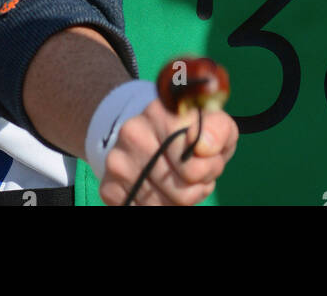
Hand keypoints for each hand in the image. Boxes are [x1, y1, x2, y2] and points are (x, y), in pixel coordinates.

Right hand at [99, 97, 237, 206]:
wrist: (151, 137)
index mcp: (160, 112)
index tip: (210, 158)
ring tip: (179, 179)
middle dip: (196, 188)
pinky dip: (158, 207)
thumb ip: (217, 130)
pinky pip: (142, 213)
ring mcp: (117, 161)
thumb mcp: (215, 123)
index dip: (209, 169)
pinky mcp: (108, 187)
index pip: (193, 167)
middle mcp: (133, 133)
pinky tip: (160, 189)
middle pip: (181, 191)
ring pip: (162, 207)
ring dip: (179, 201)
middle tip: (196, 173)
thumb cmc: (191, 132)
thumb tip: (204, 147)